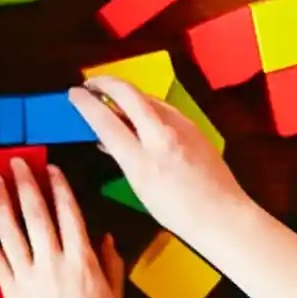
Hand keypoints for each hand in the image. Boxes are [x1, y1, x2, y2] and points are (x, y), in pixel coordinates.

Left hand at [0, 160, 123, 297]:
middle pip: (37, 214)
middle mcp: (54, 264)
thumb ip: (111, 262)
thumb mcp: (115, 295)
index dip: (59, 188)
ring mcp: (29, 277)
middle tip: (16, 162)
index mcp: (83, 261)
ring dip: (1, 202)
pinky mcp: (11, 292)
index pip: (69, 214)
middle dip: (26, 184)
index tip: (51, 168)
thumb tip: (105, 235)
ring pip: (11, 231)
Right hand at [69, 79, 248, 241]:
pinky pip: (162, 107)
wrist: (222, 214)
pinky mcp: (193, 126)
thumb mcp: (139, 187)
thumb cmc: (178, 212)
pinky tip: (139, 114)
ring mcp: (181, 127)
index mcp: (142, 159)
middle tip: (90, 84)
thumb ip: (121, 157)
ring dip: (125, 92)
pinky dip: (145, 105)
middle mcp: (162, 137)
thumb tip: (105, 139)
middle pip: (128, 93)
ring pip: (147, 97)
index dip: (85, 103)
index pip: (106, 120)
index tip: (73, 94)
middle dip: (105, 82)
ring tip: (110, 98)